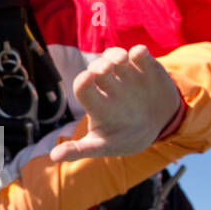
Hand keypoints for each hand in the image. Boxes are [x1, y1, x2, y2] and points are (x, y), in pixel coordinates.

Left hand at [50, 45, 180, 163]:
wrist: (157, 126)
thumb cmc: (123, 137)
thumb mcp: (102, 146)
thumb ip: (79, 150)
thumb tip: (53, 157)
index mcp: (96, 102)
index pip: (82, 87)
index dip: (83, 82)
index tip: (87, 79)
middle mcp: (108, 85)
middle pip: (97, 68)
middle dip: (99, 66)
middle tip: (104, 70)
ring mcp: (126, 74)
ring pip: (115, 56)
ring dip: (116, 54)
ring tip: (122, 60)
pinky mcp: (145, 68)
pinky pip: (139, 54)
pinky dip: (138, 52)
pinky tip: (139, 54)